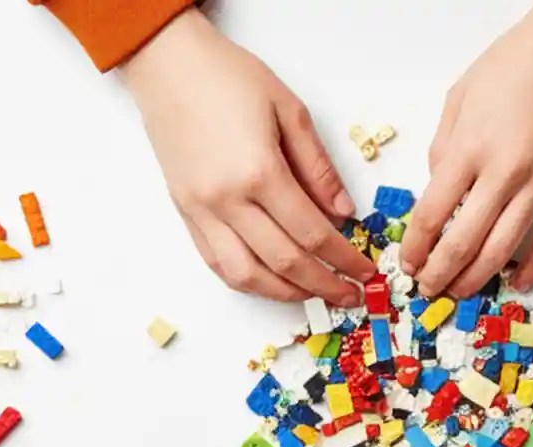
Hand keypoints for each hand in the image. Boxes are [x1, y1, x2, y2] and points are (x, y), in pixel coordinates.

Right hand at [122, 10, 372, 304]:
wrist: (167, 65)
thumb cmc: (227, 77)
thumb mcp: (289, 111)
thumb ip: (318, 167)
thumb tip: (343, 212)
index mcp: (259, 172)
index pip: (313, 233)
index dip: (344, 259)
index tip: (364, 271)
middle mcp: (227, 200)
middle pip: (284, 263)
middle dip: (324, 285)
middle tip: (350, 295)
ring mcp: (202, 211)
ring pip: (247, 276)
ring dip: (286, 293)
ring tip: (315, 294)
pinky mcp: (185, 213)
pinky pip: (217, 263)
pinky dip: (249, 281)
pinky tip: (273, 282)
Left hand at [401, 0, 532, 296]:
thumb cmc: (518, 60)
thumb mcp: (460, 96)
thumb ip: (444, 147)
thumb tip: (438, 187)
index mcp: (469, 148)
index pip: (432, 214)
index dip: (416, 247)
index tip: (408, 264)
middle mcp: (504, 172)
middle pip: (463, 242)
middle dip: (440, 274)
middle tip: (428, 290)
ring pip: (504, 250)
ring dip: (477, 279)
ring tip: (460, 291)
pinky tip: (518, 282)